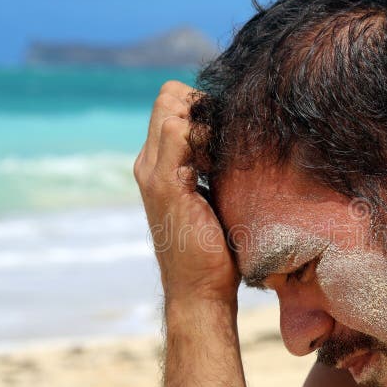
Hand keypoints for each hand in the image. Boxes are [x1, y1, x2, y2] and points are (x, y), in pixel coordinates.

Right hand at [134, 81, 239, 306]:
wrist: (200, 290)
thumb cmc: (213, 248)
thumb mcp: (213, 196)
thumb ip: (212, 166)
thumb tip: (237, 138)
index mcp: (158, 163)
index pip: (173, 102)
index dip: (203, 107)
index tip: (227, 135)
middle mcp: (149, 162)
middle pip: (169, 96)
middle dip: (205, 107)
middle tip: (226, 143)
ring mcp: (153, 171)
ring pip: (171, 106)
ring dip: (206, 122)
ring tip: (221, 160)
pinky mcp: (164, 182)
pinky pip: (177, 131)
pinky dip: (204, 137)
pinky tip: (218, 167)